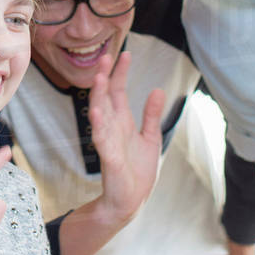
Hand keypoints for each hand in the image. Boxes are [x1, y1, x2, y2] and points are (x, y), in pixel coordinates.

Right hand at [89, 50, 164, 224]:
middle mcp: (112, 128)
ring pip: (99, 114)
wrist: (130, 201)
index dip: (120, 73)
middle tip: (106, 57)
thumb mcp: (151, 138)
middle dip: (106, 77)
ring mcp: (108, 141)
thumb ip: (151, 115)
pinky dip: (98, 126)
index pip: (118, 92)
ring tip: (98, 78)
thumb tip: (157, 89)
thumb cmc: (137, 170)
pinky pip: (101, 139)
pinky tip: (97, 113)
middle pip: (106, 97)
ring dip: (98, 96)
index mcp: (122, 122)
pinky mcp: (109, 158)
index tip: (125, 54)